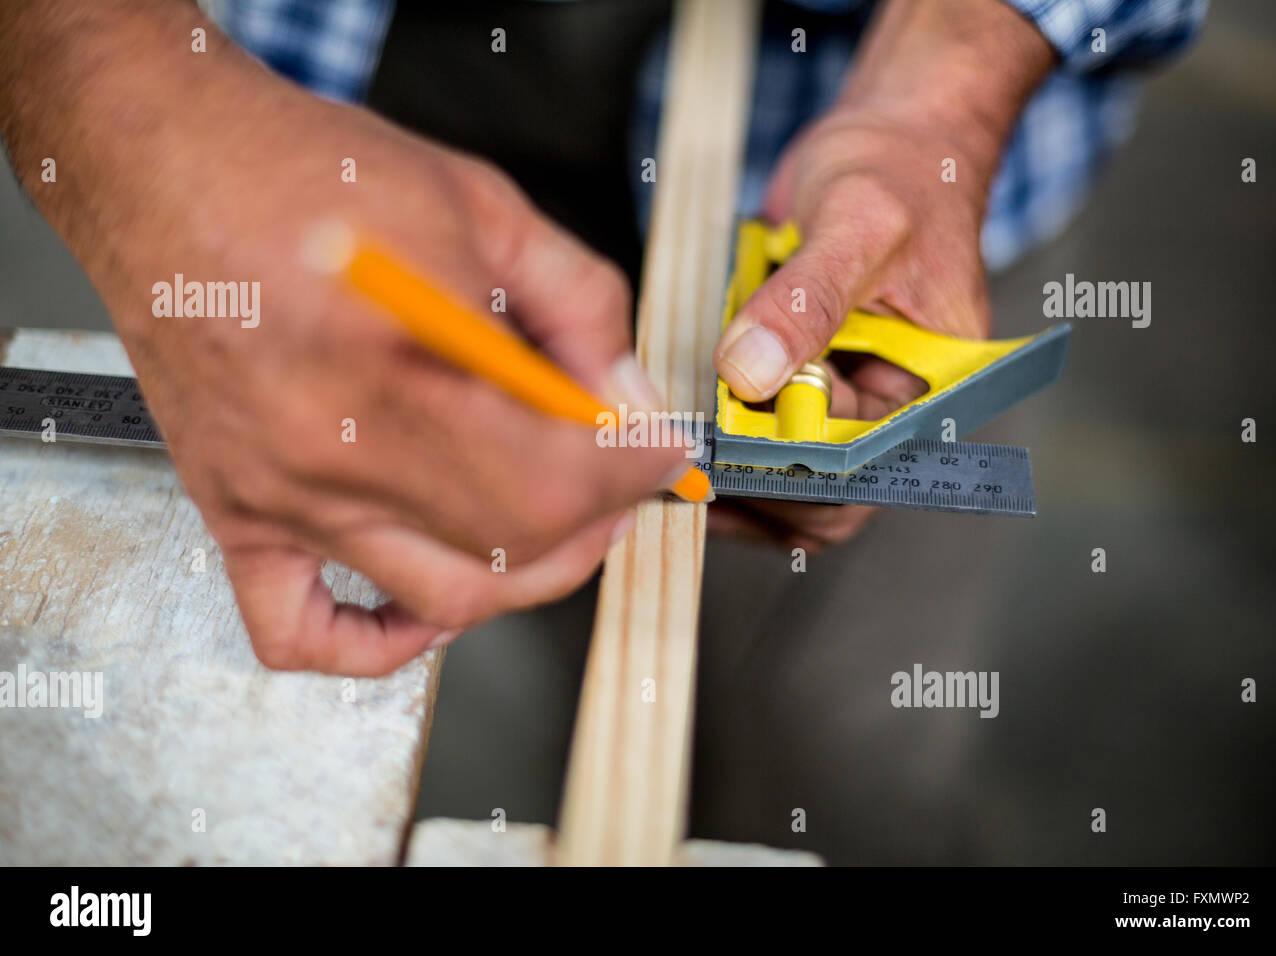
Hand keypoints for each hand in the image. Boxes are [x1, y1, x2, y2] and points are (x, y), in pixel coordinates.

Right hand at [2, 3, 689, 673]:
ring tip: (556, 526)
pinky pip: (298, 630)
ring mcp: (284, 494)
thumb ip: (577, 302)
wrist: (166, 168)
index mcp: (403, 364)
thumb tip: (624, 389)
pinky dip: (375, 644)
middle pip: (512, 545)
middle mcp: (337, 449)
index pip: (557, 475)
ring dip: (525, 577)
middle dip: (599, 518)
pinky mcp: (238, 510)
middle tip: (622, 477)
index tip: (663, 450)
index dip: (635, 469)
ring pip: (442, 597)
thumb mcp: (480, 205)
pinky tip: (423, 606)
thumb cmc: (304, 175)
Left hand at [709, 0, 1053, 549]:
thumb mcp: (859, 224)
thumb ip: (807, 301)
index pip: (861, 476)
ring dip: (728, 454)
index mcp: (931, 393)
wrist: (886, 140)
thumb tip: (752, 374)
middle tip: (694, 435)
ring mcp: (839, 401)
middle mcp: (886, 410)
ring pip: (777, 474)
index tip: (731, 435)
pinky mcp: (798, 384)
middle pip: (815, 493)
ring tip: (688, 416)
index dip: (793, 471)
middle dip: (751, 468)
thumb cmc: (898, 174)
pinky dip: (720, 426)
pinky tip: (690, 404)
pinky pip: (756, 436)